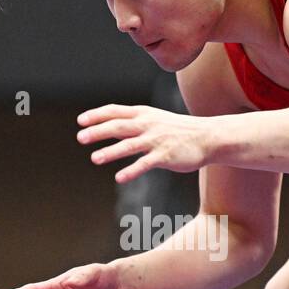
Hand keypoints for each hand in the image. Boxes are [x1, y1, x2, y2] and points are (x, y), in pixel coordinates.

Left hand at [77, 103, 211, 183]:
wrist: (207, 137)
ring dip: (110, 152)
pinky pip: (145, 164)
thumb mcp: (155, 119)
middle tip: (80, 137)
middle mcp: (148, 125)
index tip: (81, 121)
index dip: (97, 115)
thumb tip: (109, 128)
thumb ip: (134, 122)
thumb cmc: (178, 130)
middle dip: (98, 131)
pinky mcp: (165, 155)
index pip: (115, 111)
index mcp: (144, 114)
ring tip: (94, 158)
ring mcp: (157, 140)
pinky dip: (131, 170)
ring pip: (129, 145)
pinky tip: (119, 178)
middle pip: (118, 126)